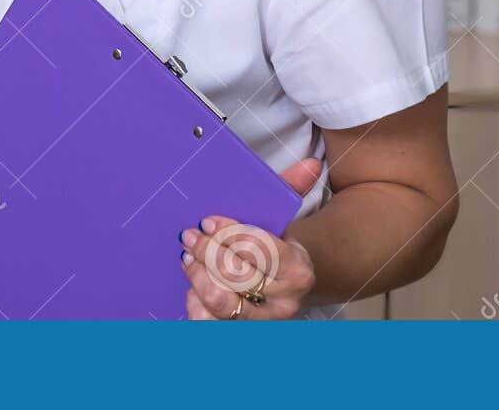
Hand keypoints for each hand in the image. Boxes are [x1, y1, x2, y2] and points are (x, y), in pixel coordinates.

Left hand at [179, 156, 321, 319]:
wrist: (284, 290)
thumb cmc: (276, 250)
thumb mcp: (283, 220)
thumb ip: (292, 188)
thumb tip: (311, 163)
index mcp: (298, 270)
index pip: (260, 248)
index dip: (230, 233)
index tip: (208, 220)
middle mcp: (285, 302)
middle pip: (238, 274)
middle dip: (207, 251)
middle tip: (189, 235)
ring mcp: (262, 322)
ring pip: (222, 301)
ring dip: (198, 276)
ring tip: (187, 257)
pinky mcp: (239, 334)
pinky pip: (208, 323)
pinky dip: (194, 304)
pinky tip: (191, 286)